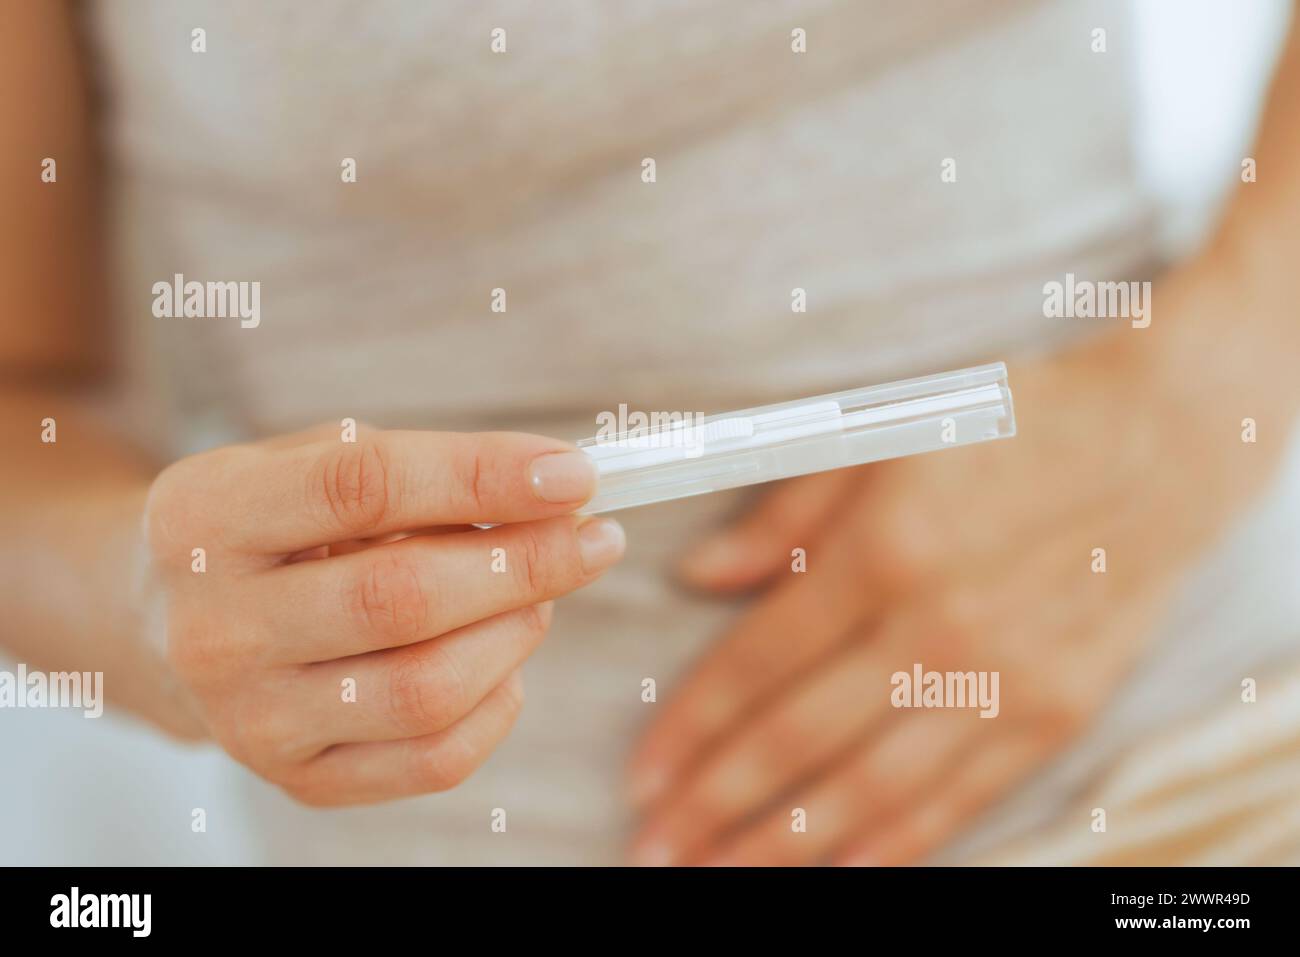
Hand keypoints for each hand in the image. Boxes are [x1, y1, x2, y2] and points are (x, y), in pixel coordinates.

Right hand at [142, 424, 624, 805]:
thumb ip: (418, 472)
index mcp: (207, 517)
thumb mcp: (309, 465)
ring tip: (539, 594)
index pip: (362, 487)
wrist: (166, 624)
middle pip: (402, 599)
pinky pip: (435, 759)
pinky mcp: (299, 778)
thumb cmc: (271, 527)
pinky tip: (504, 658)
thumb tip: (553, 495)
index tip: (574, 474)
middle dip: (525, 564)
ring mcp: (252, 718)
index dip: (480, 476)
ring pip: (428, 689)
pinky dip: (499, 704)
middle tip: (594, 538)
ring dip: (516, 631)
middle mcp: (214, 626)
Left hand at [627, 301, 1283, 864]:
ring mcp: (1003, 679)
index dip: (691, 728)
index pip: (758, 664)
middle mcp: (938, 628)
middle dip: (716, 802)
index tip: (643, 775)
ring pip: (872, 787)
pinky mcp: (1055, 711)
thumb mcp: (881, 439)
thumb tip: (698, 576)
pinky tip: (838, 869)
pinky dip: (896, 843)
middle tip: (655, 847)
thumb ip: (784, 516)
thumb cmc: (1006, 428)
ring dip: (787, 840)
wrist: (1152, 443)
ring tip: (722, 873)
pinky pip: (960, 797)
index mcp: (883, 552)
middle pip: (799, 739)